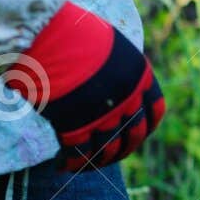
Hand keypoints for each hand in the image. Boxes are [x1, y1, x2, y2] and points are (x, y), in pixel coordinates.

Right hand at [9, 3, 164, 172]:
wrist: (44, 33)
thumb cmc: (70, 34)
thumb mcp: (109, 48)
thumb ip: (118, 71)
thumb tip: (113, 88)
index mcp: (140, 76)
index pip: (155, 112)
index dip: (147, 127)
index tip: (139, 135)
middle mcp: (128, 97)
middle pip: (134, 136)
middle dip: (123, 149)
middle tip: (110, 155)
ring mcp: (104, 113)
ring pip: (108, 150)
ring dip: (97, 162)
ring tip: (85, 165)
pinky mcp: (75, 124)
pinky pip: (80, 154)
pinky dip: (73, 164)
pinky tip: (62, 166)